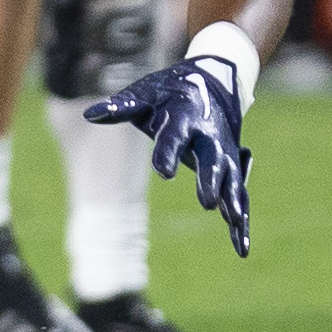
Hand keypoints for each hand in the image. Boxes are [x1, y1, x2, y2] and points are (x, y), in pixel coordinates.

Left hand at [85, 58, 251, 256]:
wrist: (213, 83)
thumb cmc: (169, 93)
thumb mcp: (144, 94)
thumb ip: (121, 107)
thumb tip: (90, 114)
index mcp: (183, 118)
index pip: (174, 137)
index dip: (168, 153)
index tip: (164, 172)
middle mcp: (208, 137)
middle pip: (211, 160)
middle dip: (210, 180)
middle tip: (207, 202)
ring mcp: (224, 154)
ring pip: (232, 181)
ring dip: (233, 202)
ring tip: (234, 224)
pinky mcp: (232, 168)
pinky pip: (239, 196)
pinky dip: (241, 222)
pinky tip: (241, 247)